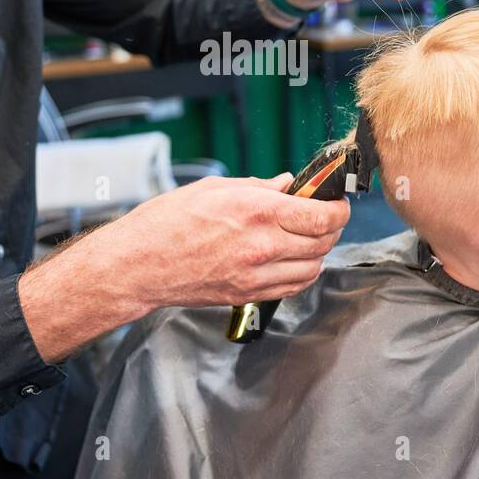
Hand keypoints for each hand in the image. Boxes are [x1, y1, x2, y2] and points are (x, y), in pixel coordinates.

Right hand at [19, 174, 349, 360]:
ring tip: (305, 238)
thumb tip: (287, 184)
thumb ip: (258, 187)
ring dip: (318, 252)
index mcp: (258, 211)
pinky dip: (301, 273)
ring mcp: (256, 275)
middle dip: (331, 228)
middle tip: (324, 217)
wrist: (139, 264)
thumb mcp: (215, 188)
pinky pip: (292, 287)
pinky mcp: (248, 295)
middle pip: (324, 242)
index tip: (337, 203)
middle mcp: (263, 245)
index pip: (323, 215)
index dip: (339, 209)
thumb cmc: (167, 221)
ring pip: (313, 268)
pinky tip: (291, 260)